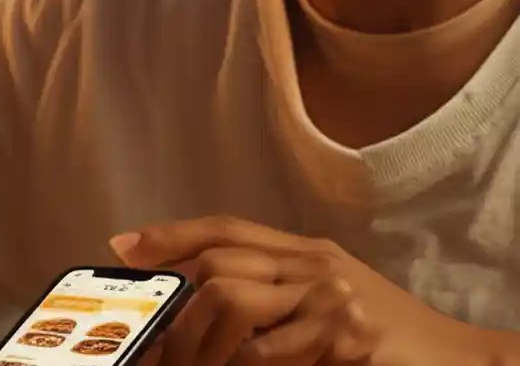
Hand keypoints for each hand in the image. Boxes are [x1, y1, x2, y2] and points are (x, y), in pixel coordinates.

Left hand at [111, 216, 488, 365]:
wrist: (459, 361)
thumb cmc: (385, 337)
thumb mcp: (325, 301)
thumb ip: (271, 294)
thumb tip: (196, 305)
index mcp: (306, 251)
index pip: (227, 229)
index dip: (171, 234)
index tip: (122, 247)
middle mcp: (314, 264)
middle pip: (217, 264)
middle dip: (174, 305)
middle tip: (152, 343)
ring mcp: (330, 298)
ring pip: (230, 301)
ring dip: (197, 343)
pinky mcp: (344, 337)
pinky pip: (266, 352)